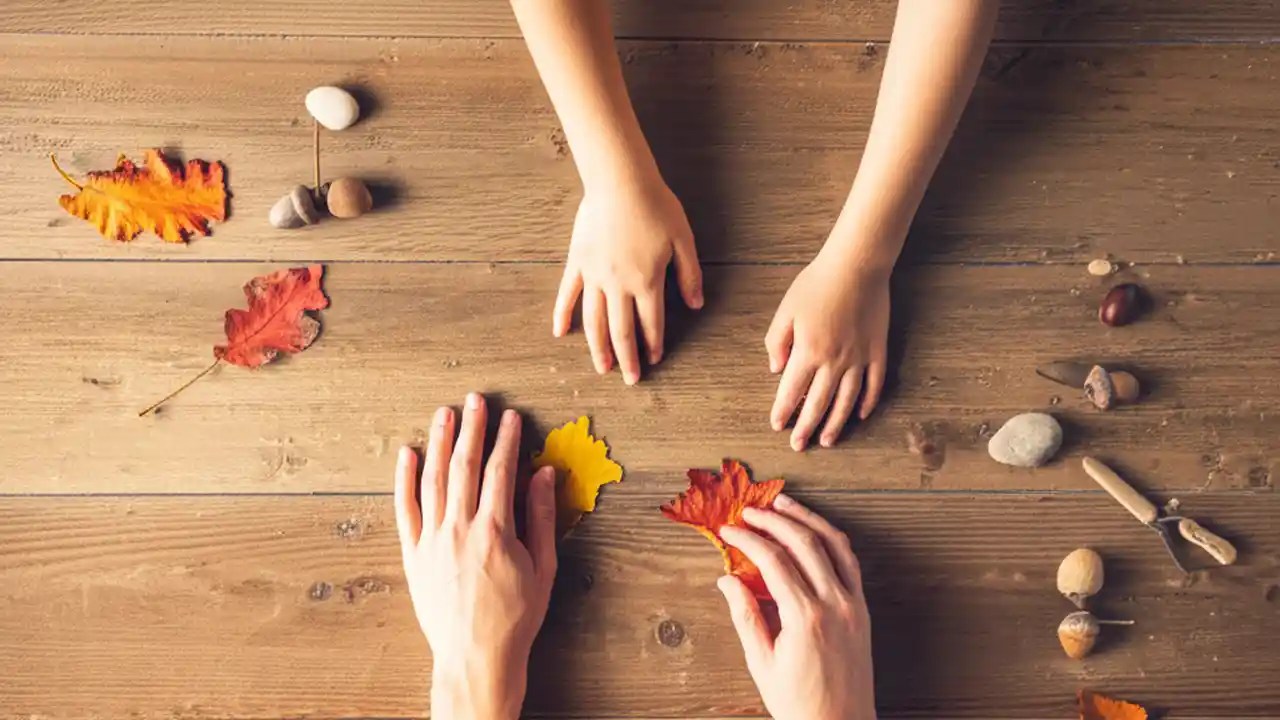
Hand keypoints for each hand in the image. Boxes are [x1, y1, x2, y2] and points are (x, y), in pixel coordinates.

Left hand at [394, 393, 557, 719]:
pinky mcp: (413, 555)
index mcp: (495, 531)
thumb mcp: (543, 567)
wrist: (476, 656)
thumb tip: (543, 475)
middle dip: (472, 429)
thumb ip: (541, 517)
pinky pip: (405, 510)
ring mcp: (432, 541)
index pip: (500, 471)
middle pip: (464, 466)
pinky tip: (407, 454)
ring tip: (444, 414)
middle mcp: (459, 529)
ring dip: (439, 442)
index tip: (511, 418)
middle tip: (476, 400)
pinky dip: (404, 480)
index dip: (506, 440)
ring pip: (432, 480)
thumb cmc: (516, 617)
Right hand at [554, 178, 702, 384]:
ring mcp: (594, 276)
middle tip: (630, 380)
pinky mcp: (577, 263)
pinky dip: (562, 315)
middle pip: (621, 331)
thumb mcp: (683, 239)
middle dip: (627, 358)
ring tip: (602, 368)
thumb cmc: (655, 205)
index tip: (654, 360)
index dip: (653, 344)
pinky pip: (568, 294)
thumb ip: (689, 274)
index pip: (651, 323)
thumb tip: (696, 305)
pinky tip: (559, 333)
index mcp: (647, 281)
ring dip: (598, 347)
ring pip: (595, 320)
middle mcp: (618, 285)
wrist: (619, 180)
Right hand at [718, 494, 875, 719]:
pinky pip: (850, 561)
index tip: (729, 530)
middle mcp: (834, 604)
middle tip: (750, 511)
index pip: (773, 561)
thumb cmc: (799, 703)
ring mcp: (853, 604)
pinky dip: (832, 538)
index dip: (748, 539)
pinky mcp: (862, 609)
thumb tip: (727, 580)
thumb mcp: (761, 663)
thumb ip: (745, 616)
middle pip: (803, 543)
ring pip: (834, 543)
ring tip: (784, 503)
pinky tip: (814, 530)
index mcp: (806, 617)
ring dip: (807, 518)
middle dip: (774, 520)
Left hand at [766, 251, 890, 449]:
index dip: (783, 411)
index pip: (791, 390)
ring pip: (846, 401)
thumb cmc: (816, 284)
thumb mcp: (786, 310)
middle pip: (818, 403)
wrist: (856, 266)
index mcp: (808, 351)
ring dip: (836, 423)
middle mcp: (834, 361)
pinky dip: (867, 402)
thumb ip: (777, 341)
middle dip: (806, 427)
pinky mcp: (878, 351)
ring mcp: (859, 358)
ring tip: (828, 441)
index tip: (778, 426)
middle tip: (799, 445)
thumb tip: (776, 370)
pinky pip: (874, 384)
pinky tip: (860, 415)